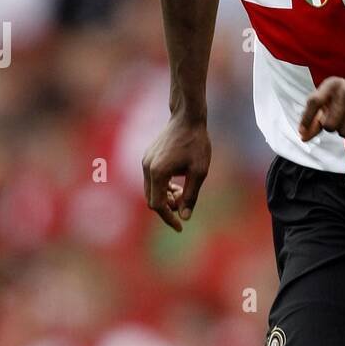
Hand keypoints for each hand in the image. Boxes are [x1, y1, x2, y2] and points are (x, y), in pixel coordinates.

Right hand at [142, 115, 211, 230]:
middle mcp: (147, 168)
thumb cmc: (196, 143)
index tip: (181, 227)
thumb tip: (185, 217)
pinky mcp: (147, 157)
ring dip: (165, 197)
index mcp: (158, 173)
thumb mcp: (199, 172)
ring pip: (151, 190)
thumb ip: (190, 196)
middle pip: (151, 199)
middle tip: (184, 208)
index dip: (169, 218)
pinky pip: (151, 180)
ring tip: (182, 193)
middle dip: (167, 208)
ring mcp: (145, 162)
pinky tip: (176, 185)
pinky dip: (162, 187)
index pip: (158, 205)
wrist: (187, 118)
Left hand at [299, 76, 344, 140]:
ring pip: (344, 133)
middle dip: (334, 128)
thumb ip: (316, 119)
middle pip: (329, 125)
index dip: (307, 119)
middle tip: (343, 118)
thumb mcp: (332, 101)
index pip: (314, 101)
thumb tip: (303, 136)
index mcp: (332, 84)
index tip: (302, 133)